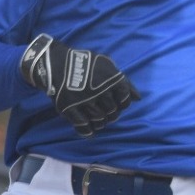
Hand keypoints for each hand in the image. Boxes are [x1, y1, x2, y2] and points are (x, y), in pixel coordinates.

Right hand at [20, 34, 138, 136]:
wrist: (57, 63)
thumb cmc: (86, 64)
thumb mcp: (108, 66)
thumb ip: (125, 81)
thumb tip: (138, 98)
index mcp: (112, 79)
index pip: (124, 100)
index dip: (121, 105)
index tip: (115, 103)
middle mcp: (100, 90)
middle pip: (113, 112)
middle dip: (111, 114)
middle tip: (105, 112)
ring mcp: (85, 100)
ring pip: (99, 120)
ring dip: (100, 123)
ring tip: (97, 120)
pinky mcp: (70, 108)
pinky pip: (83, 125)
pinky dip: (87, 131)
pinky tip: (89, 132)